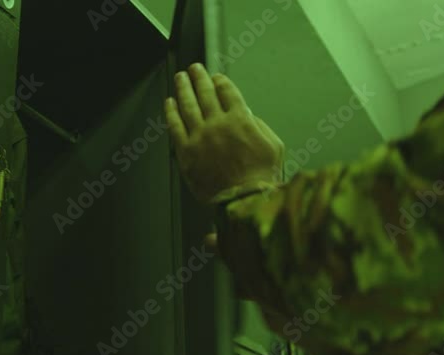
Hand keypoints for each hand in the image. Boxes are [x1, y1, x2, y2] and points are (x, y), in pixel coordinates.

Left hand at [166, 64, 284, 204]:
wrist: (243, 198)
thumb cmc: (261, 176)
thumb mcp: (274, 145)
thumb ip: (259, 126)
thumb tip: (247, 116)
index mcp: (241, 119)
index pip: (227, 92)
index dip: (220, 82)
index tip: (215, 77)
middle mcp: (218, 123)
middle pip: (205, 93)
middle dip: (199, 78)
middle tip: (194, 69)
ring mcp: (200, 136)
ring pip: (188, 105)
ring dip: (183, 88)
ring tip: (180, 78)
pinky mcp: (186, 151)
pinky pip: (175, 126)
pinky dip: (171, 112)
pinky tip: (169, 102)